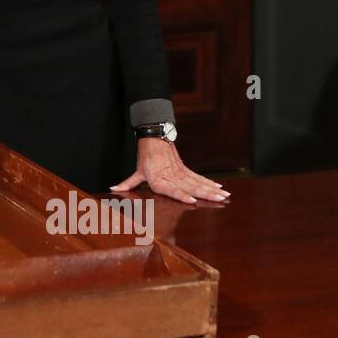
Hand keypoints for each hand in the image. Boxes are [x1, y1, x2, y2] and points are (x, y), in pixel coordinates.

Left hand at [110, 137, 230, 204]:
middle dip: (206, 194)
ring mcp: (180, 173)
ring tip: (223, 195)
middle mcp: (172, 177)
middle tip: (219, 199)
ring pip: (198, 182)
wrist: (154, 137)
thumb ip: (128, 183)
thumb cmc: (145, 157)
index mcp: (159, 180)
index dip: (182, 195)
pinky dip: (208, 183)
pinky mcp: (185, 169)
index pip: (172, 189)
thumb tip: (113, 188)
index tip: (193, 200)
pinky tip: (219, 187)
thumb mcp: (137, 171)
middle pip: (191, 187)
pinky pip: (198, 177)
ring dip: (211, 189)